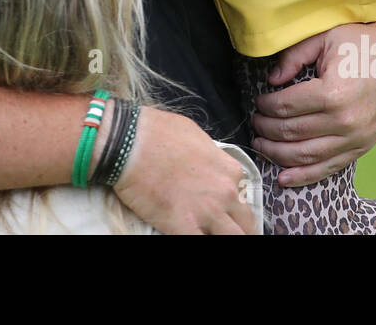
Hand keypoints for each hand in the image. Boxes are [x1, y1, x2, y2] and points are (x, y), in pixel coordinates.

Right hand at [112, 107, 259, 234]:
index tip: (224, 212)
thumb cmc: (157, 131)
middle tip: (225, 232)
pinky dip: (200, 240)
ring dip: (225, 239)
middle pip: (246, 225)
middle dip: (240, 231)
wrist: (129, 142)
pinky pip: (202, 243)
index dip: (233, 207)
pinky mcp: (184, 227)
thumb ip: (211, 157)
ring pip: (233, 239)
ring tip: (210, 235)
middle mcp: (226, 193)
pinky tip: (189, 235)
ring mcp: (207, 213)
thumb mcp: (196, 136)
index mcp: (230, 170)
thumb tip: (208, 166)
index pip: (244, 198)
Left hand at [250, 16, 375, 186]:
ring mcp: (355, 138)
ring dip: (278, 154)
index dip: (265, 106)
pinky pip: (329, 167)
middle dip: (266, 129)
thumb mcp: (325, 37)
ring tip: (261, 146)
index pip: (285, 107)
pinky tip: (283, 178)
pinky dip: (304, 175)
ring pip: (306, 155)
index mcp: (332, 93)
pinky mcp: (363, 146)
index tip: (258, 102)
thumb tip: (271, 80)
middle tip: (255, 122)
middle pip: (291, 132)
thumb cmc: (361, 42)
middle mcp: (344, 121)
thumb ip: (294, 56)